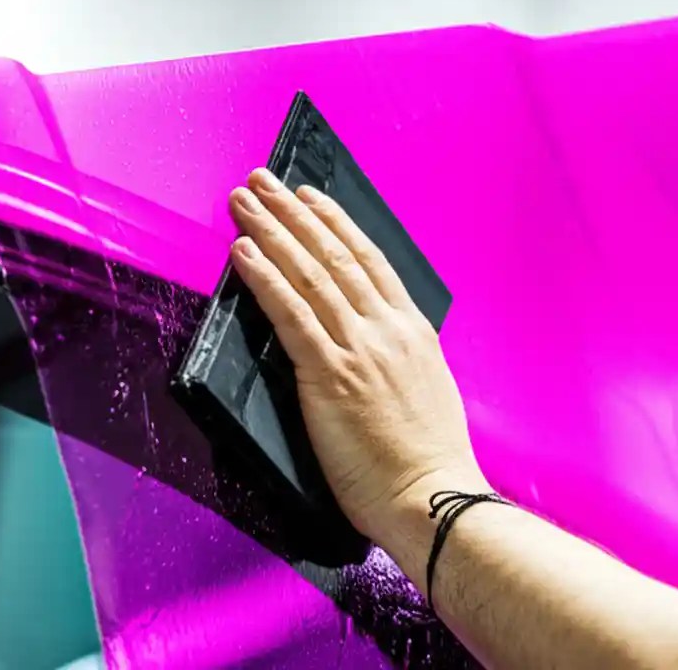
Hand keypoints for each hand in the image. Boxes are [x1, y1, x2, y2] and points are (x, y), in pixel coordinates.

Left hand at [227, 168, 488, 543]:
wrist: (432, 495)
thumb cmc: (429, 459)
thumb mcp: (427, 390)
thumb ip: (400, 358)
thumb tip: (376, 345)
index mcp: (412, 331)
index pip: (370, 262)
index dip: (335, 225)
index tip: (311, 199)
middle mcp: (387, 329)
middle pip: (334, 255)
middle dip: (294, 213)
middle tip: (263, 182)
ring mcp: (360, 348)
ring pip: (309, 274)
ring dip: (272, 231)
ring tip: (245, 202)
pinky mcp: (331, 374)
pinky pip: (292, 314)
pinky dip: (266, 279)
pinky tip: (244, 253)